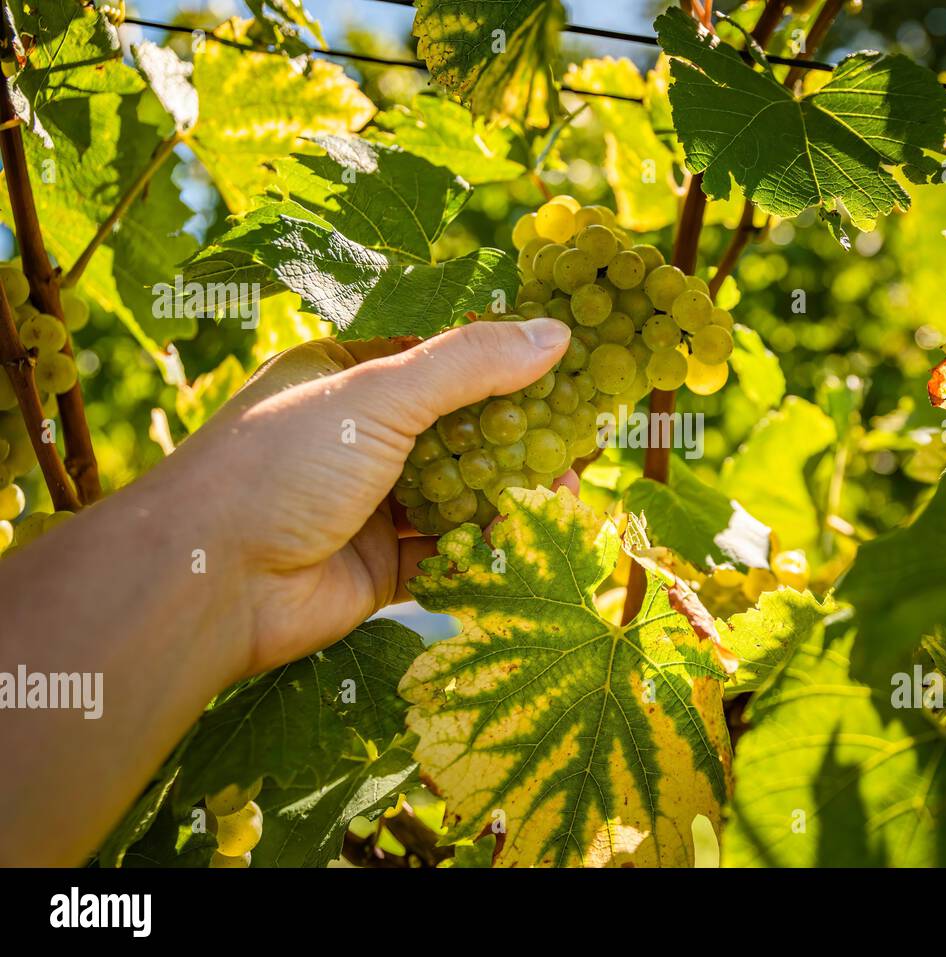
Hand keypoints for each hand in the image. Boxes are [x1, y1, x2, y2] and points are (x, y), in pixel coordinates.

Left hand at [165, 316, 571, 675]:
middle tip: (579, 440)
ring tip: (568, 495)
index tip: (564, 366)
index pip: (436, 357)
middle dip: (516, 438)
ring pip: (457, 494)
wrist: (209, 586)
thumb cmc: (280, 468)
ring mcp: (367, 505)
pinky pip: (446, 553)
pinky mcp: (378, 568)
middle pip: (456, 430)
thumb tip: (556, 334)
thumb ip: (469, 366)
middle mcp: (356, 438)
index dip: (501, 361)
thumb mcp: (377, 396)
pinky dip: (486, 549)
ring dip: (508, 495)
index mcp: (343, 377)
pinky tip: (529, 542)